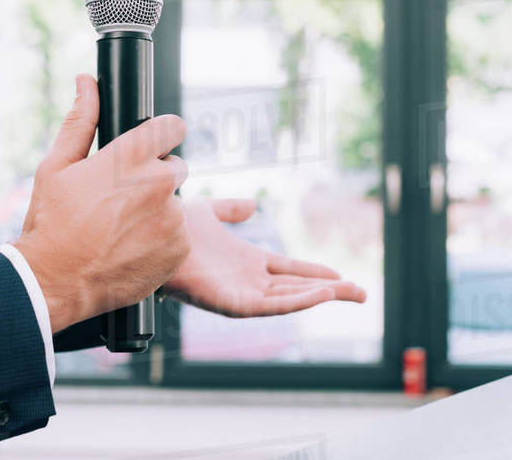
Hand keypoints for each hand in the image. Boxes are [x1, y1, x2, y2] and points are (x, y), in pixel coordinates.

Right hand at [14, 74, 189, 332]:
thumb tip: (87, 82)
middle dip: (156, 177)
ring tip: (121, 228)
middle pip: (176, 166)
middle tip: (121, 198)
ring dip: (158, 211)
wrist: (53, 281)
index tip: (151, 147)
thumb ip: (81, 120)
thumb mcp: (57, 166)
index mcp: (131, 156)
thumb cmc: (51, 222)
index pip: (173, 126)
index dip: (161, 135)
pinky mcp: (179, 249)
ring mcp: (172, 218)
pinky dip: (162, 240)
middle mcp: (159, 182)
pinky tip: (131, 247)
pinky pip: (179, 236)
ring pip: (176, 204)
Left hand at [163, 198, 366, 316]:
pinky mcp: (231, 303)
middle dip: (330, 291)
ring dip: (320, 296)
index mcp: (245, 262)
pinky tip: (320, 294)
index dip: (314, 272)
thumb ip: (231, 210)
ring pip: (289, 299)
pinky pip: (271, 306)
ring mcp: (240, 293)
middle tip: (362, 293)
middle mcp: (246, 280)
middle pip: (296, 289)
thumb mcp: (210, 212)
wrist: (149, 230)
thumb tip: (254, 205)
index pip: (288, 271)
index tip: (341, 274)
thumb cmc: (170, 226)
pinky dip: (297, 301)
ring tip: (350, 292)